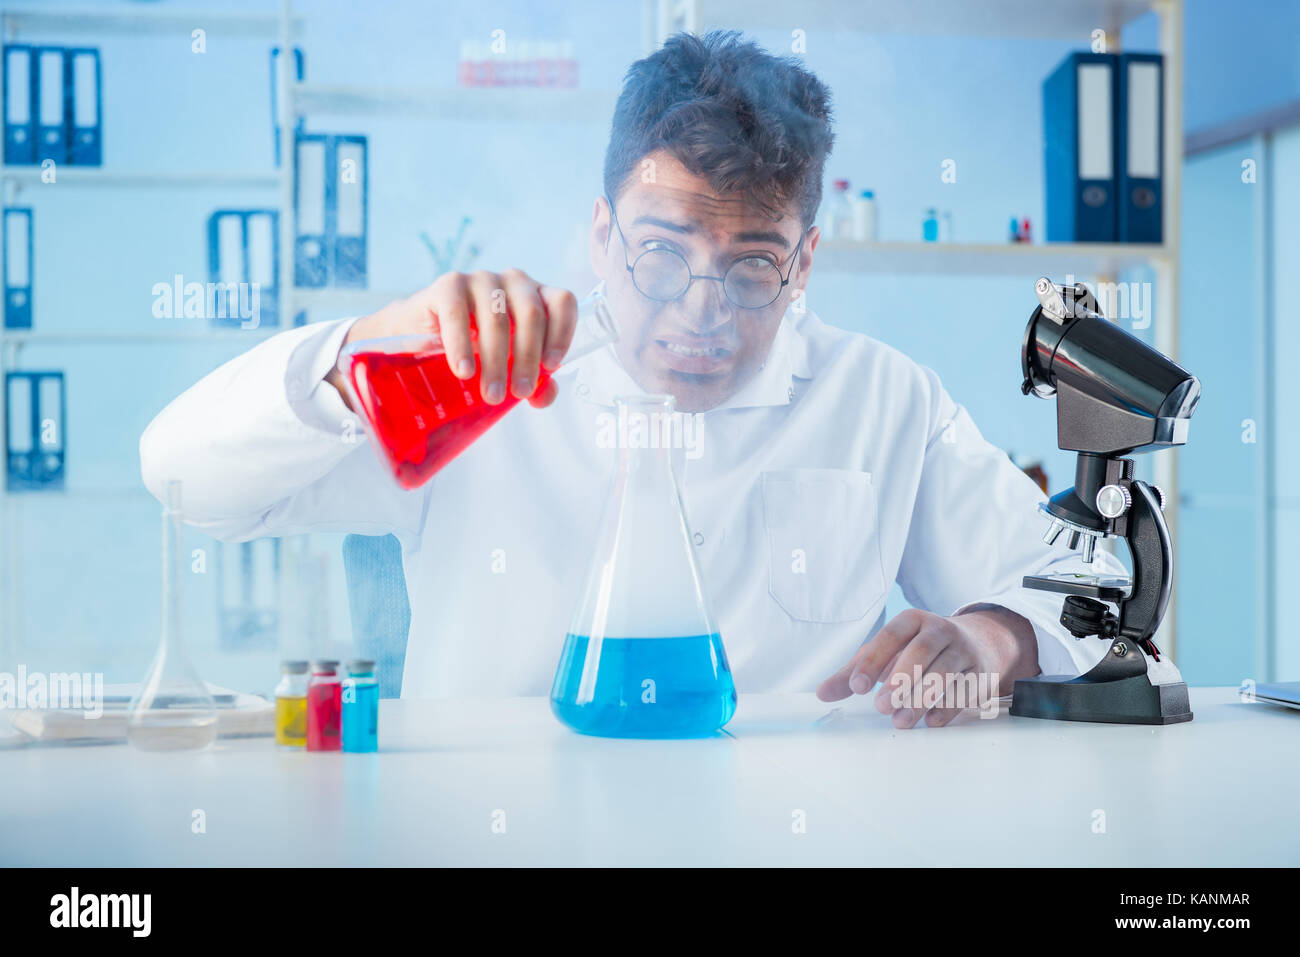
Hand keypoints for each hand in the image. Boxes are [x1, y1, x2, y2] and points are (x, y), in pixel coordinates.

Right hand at [327, 268, 578, 410]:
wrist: (421, 337)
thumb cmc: (476, 350)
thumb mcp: (509, 367)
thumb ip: (534, 381)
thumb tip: (544, 395)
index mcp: (536, 297)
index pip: (562, 302)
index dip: (561, 333)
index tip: (550, 366)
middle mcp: (513, 282)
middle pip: (531, 314)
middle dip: (527, 358)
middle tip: (519, 392)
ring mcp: (481, 279)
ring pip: (498, 318)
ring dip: (496, 361)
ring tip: (492, 394)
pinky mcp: (448, 285)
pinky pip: (458, 314)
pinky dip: (462, 346)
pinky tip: (464, 371)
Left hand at [815, 606, 1039, 727]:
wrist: (977, 643)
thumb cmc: (917, 650)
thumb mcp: (885, 653)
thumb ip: (853, 672)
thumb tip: (823, 694)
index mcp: (912, 620)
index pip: (891, 636)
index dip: (873, 660)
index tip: (857, 686)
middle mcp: (940, 630)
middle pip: (921, 652)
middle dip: (900, 680)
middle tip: (880, 706)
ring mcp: (963, 651)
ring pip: (944, 673)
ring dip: (920, 699)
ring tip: (900, 721)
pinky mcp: (980, 673)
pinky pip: (964, 692)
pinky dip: (947, 709)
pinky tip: (930, 722)